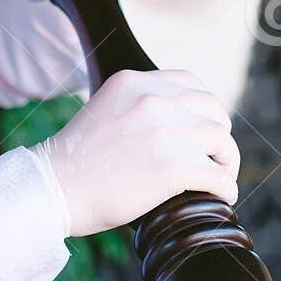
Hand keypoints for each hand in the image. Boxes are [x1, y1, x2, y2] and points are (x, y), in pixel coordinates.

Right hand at [37, 69, 239, 237]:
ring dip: (225, 162)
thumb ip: (137, 108)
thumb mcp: (105, 112)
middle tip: (213, 158)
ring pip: (221, 140)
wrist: (54, 189)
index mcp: (135, 82)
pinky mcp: (174, 165)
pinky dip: (225, 189)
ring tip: (219, 179)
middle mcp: (154, 99)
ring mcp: (166, 131)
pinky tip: (220, 197)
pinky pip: (218, 176)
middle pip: (212, 110)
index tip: (202, 130)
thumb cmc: (76, 162)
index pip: (191, 84)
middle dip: (217, 134)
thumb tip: (174, 125)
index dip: (204, 109)